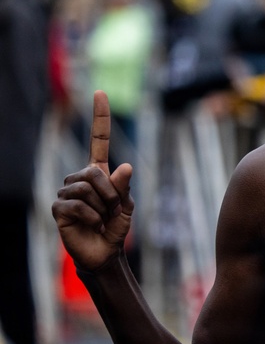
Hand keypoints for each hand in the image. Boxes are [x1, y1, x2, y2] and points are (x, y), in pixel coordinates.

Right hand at [51, 91, 133, 271]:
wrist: (104, 251)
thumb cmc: (115, 226)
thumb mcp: (127, 206)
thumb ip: (124, 188)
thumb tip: (126, 166)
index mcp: (99, 171)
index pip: (97, 139)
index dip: (99, 117)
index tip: (100, 92)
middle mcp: (80, 177)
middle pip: (95, 172)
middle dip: (111, 194)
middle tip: (112, 211)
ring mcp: (67, 192)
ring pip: (86, 188)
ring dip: (102, 207)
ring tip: (101, 219)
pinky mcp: (58, 208)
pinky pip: (77, 205)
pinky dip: (91, 217)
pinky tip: (92, 225)